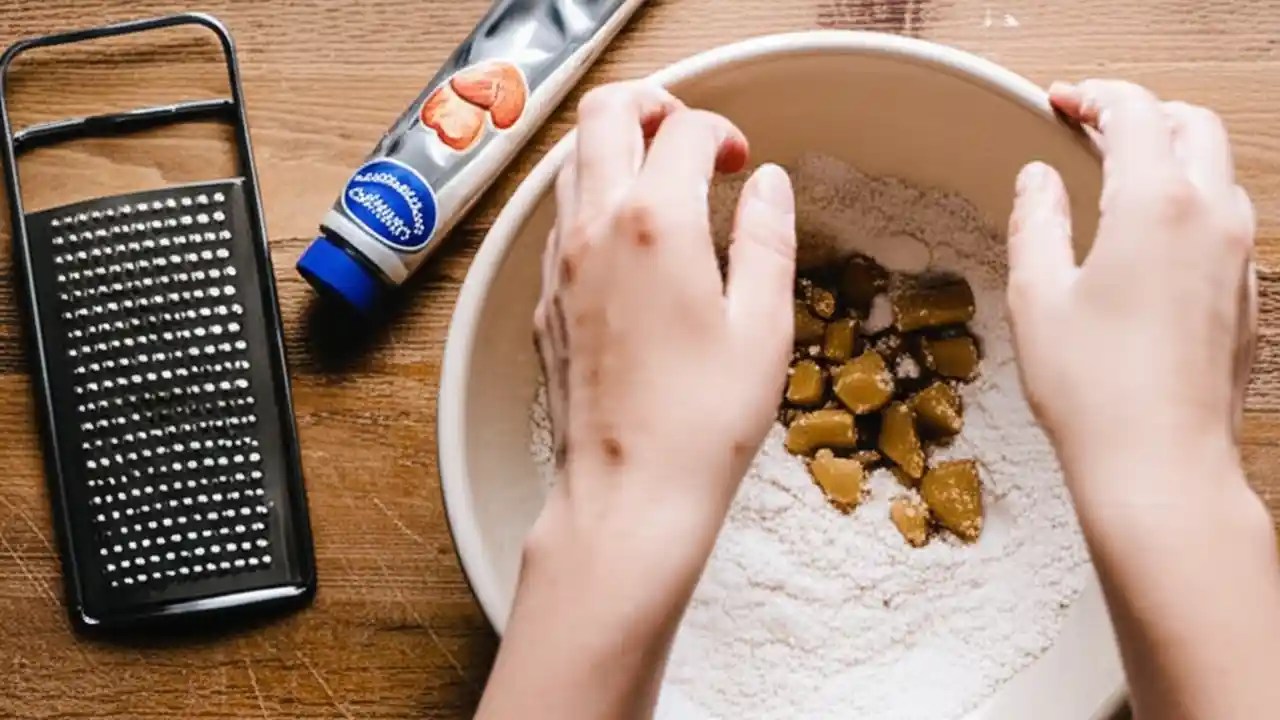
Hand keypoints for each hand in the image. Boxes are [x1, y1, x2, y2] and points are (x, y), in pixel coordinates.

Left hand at [474, 82, 794, 719]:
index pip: (684, 131)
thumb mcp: (764, 326)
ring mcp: (560, 263)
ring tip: (662, 182)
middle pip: (605, 115)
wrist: (628, 492)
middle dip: (653, 105)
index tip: (743, 161)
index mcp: (657, 222)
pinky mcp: (545, 300)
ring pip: (571, 162)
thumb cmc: (704, 420)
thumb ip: (767, 239)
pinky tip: (629, 241)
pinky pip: (559, 219)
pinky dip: (592, 201)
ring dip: (615, 149)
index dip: (721, 131)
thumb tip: (769, 185)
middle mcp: (596, 228)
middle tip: (690, 135)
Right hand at [1007, 79, 1256, 486]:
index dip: (1093, 97)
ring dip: (1172, 157)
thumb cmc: (1092, 389)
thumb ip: (1037, 222)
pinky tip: (1147, 243)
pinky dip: (1189, 207)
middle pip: (1193, 125)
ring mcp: (1240, 257)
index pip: (1135, 112)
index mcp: (1156, 205)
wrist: (1160, 468)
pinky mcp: (1247, 295)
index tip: (1060, 104)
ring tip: (1118, 182)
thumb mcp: (1037, 296)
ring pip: (1218, 172)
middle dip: (1142, 114)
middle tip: (1091, 130)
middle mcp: (1212, 218)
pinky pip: (1226, 224)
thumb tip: (1038, 180)